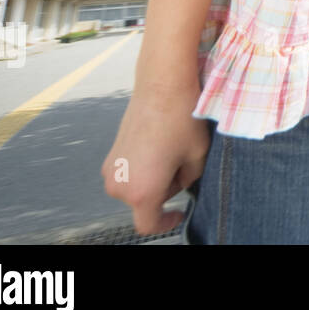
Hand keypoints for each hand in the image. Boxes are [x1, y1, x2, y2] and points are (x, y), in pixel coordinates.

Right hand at [101, 80, 210, 234]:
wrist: (162, 85)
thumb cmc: (182, 120)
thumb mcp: (198, 156)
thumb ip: (190, 180)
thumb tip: (181, 183)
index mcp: (142, 192)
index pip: (148, 225)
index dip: (166, 223)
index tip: (179, 212)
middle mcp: (119, 185)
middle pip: (144, 203)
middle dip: (166, 190)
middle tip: (182, 162)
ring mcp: (110, 169)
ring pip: (137, 187)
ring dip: (154, 177)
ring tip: (171, 149)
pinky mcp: (110, 153)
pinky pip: (129, 171)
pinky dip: (144, 165)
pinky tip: (159, 143)